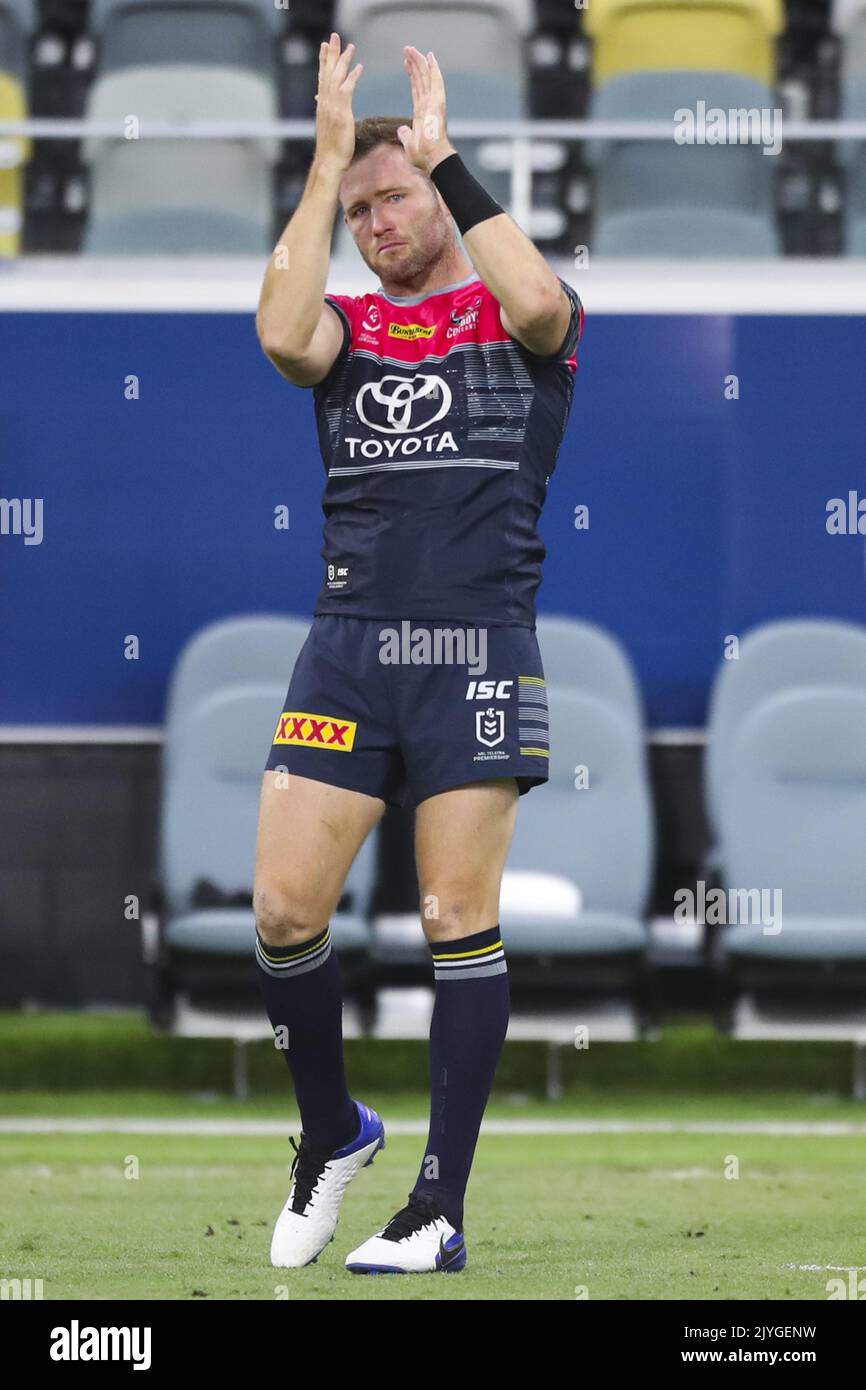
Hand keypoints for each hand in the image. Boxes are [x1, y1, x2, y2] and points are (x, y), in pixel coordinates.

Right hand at [314, 31, 362, 172]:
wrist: (329, 162)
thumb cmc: (332, 150)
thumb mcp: (329, 128)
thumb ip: (329, 115)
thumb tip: (329, 109)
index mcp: (322, 105)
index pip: (322, 78)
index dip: (324, 62)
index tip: (325, 47)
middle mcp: (325, 103)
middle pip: (327, 73)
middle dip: (331, 54)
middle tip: (333, 37)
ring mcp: (331, 107)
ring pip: (336, 78)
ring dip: (342, 60)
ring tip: (349, 46)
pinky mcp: (340, 113)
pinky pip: (346, 90)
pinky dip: (352, 77)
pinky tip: (359, 67)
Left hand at [397, 47, 455, 174]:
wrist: (432, 158)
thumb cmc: (423, 156)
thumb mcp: (409, 144)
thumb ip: (406, 135)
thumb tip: (402, 130)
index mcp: (422, 114)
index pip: (416, 90)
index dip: (412, 76)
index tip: (406, 64)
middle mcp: (429, 105)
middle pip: (420, 80)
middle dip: (414, 64)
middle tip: (407, 50)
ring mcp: (434, 102)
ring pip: (426, 76)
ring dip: (419, 62)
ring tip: (410, 48)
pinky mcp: (438, 102)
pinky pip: (436, 81)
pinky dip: (434, 68)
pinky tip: (430, 56)